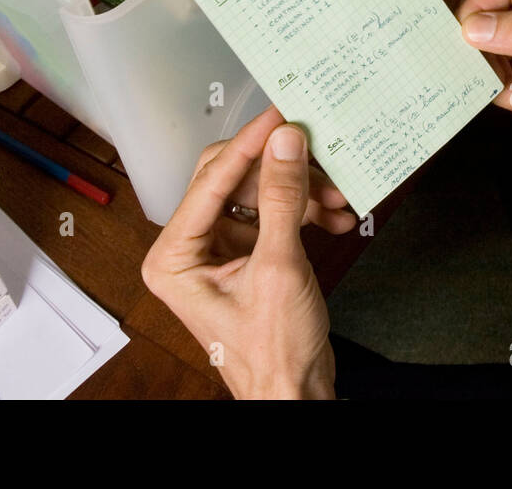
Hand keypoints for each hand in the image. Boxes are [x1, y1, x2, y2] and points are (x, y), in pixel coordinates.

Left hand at [141, 107, 337, 398]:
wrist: (294, 394)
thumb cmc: (272, 354)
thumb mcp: (279, 268)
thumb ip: (281, 199)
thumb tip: (284, 143)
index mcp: (174, 256)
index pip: (211, 180)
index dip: (249, 145)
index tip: (279, 116)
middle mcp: (188, 249)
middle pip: (232, 180)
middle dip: (280, 170)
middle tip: (315, 149)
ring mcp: (218, 251)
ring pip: (258, 193)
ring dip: (301, 192)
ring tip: (337, 195)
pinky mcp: (246, 255)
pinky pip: (273, 214)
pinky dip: (305, 212)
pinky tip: (336, 215)